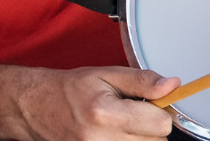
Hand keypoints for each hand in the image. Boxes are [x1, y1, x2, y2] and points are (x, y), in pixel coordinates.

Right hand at [14, 65, 178, 140]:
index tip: (150, 103)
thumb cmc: (70, 89)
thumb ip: (141, 80)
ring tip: (122, 125)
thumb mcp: (105, 74)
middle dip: (151, 126)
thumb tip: (173, 86)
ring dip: (140, 138)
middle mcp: (100, 140)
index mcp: (104, 113)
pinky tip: (115, 135)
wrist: (36, 108)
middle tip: (132, 113)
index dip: (160, 110)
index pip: (160, 123)